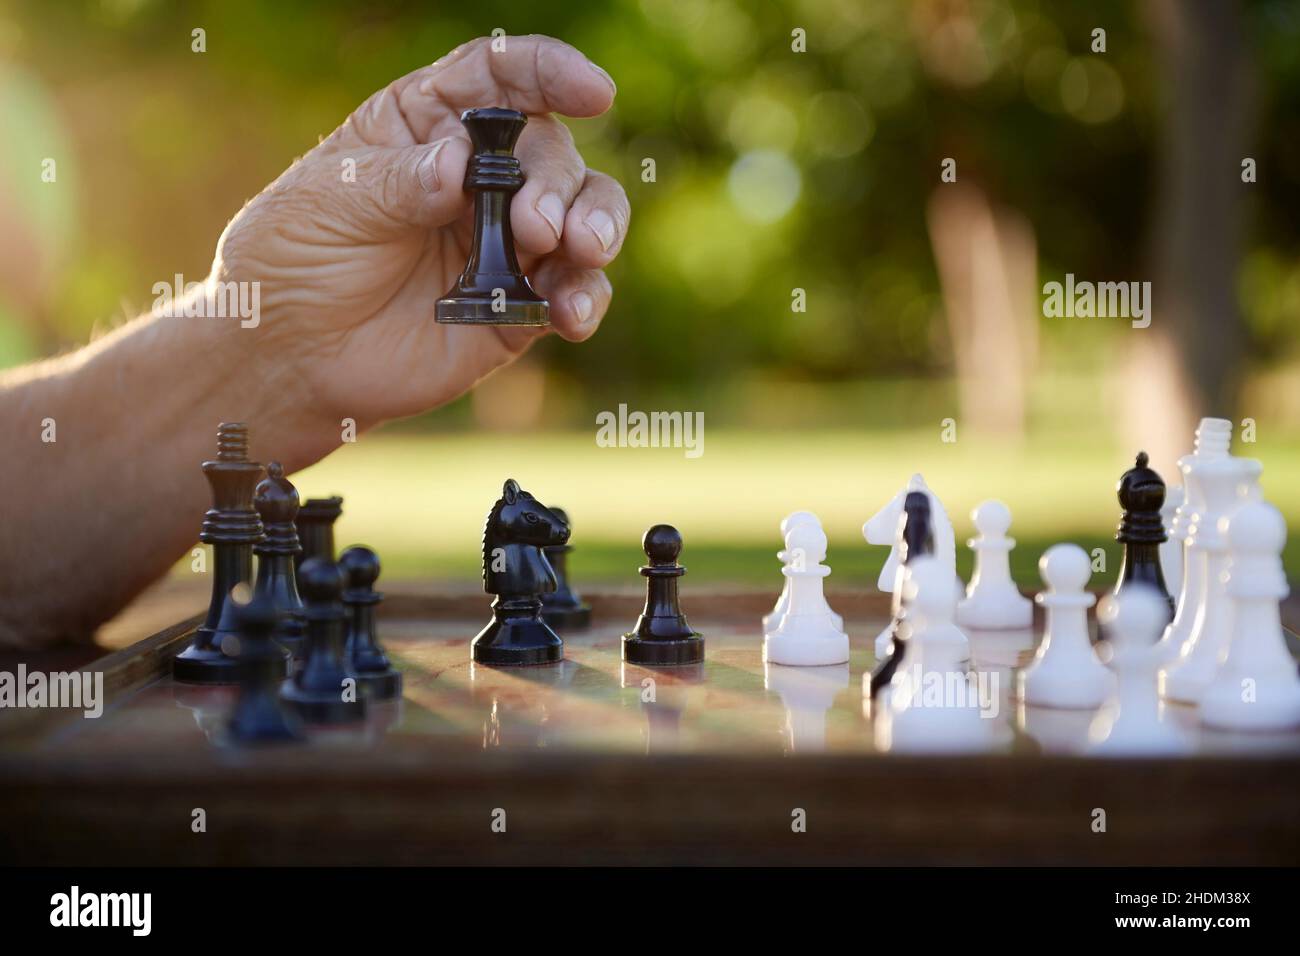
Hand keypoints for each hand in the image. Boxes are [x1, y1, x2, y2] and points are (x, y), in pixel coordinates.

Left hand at [211, 34, 628, 429]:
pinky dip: (585, 298)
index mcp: (428, 124)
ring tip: (582, 250)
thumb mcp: (328, 204)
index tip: (593, 91)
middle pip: (551, 150)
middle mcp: (479, 175)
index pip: (499, 78)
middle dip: (557, 182)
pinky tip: (570, 316)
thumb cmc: (295, 261)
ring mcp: (505, 241)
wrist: (292, 357)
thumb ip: (397, 182)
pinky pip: (575, 291)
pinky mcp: (518, 305)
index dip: (550, 73)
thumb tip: (459, 165)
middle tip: (535, 225)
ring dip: (598, 225)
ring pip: (585, 212)